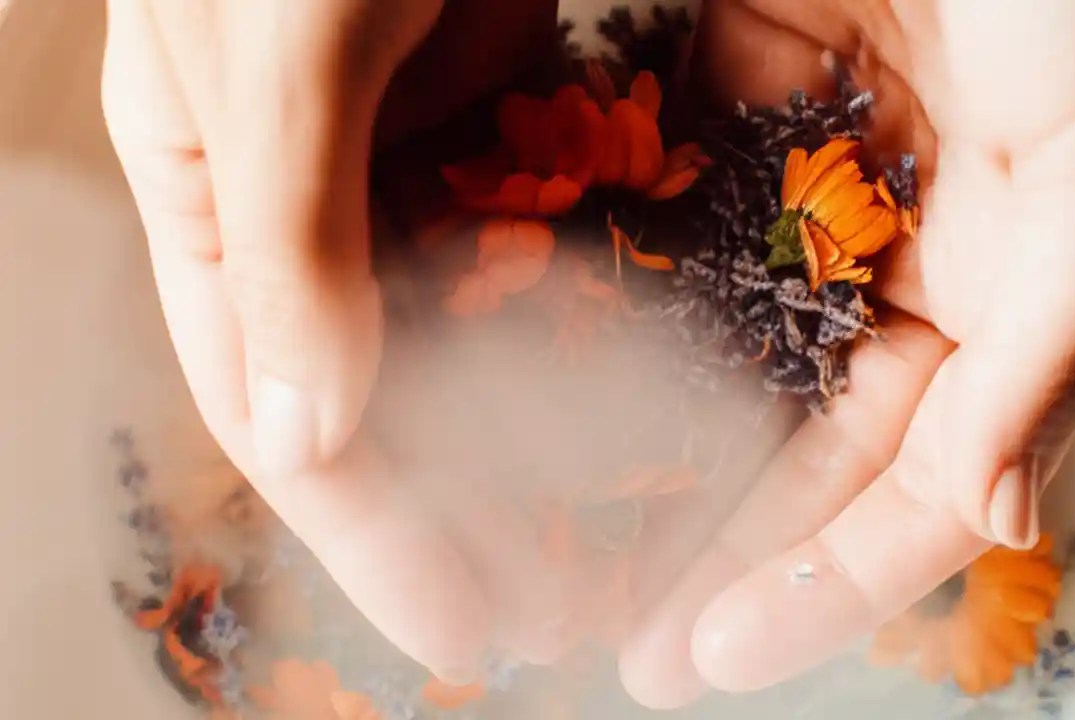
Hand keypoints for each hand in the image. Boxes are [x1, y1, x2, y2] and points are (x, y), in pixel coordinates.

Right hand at [101, 0, 571, 680]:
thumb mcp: (279, 43)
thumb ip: (289, 234)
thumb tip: (305, 431)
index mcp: (216, 191)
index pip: (291, 407)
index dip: (380, 534)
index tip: (471, 632)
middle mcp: (311, 192)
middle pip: (393, 394)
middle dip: (470, 509)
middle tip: (560, 610)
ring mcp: (409, 150)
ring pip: (477, 334)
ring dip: (539, 437)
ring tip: (620, 534)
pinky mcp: (499, 103)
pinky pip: (547, 245)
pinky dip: (588, 325)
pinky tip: (648, 395)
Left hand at [619, 0, 1074, 705]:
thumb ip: (1053, 339)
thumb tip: (1002, 514)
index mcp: (1013, 285)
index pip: (914, 479)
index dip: (819, 582)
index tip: (705, 656)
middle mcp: (909, 246)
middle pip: (802, 440)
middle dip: (718, 544)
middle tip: (617, 635)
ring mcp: (816, 171)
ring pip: (723, 346)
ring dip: (650, 444)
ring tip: (558, 531)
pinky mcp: (735, 88)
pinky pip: (661, 212)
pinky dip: (603, 288)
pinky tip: (532, 362)